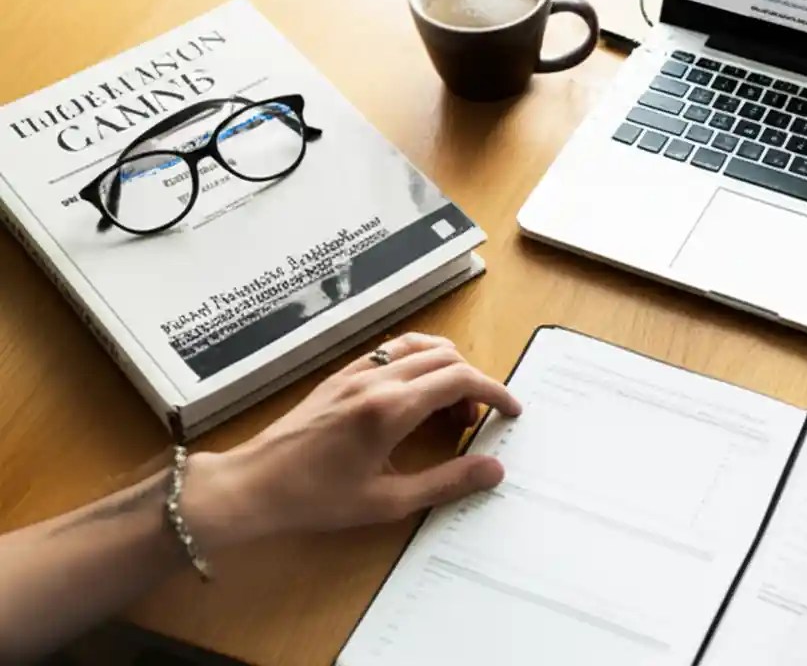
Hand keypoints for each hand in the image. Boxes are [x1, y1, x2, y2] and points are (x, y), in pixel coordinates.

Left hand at [182, 333, 521, 549]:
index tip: (510, 411)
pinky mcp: (340, 376)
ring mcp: (355, 373)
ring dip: (446, 367)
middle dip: (473, 383)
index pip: (460, 379)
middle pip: (445, 357)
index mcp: (391, 409)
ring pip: (419, 346)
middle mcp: (376, 380)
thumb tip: (493, 470)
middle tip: (473, 422)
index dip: (495, 391)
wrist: (254, 485)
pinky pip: (391, 352)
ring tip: (447, 406)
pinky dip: (418, 363)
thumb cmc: (317, 499)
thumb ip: (446, 482)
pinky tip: (414, 397)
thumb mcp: (388, 501)